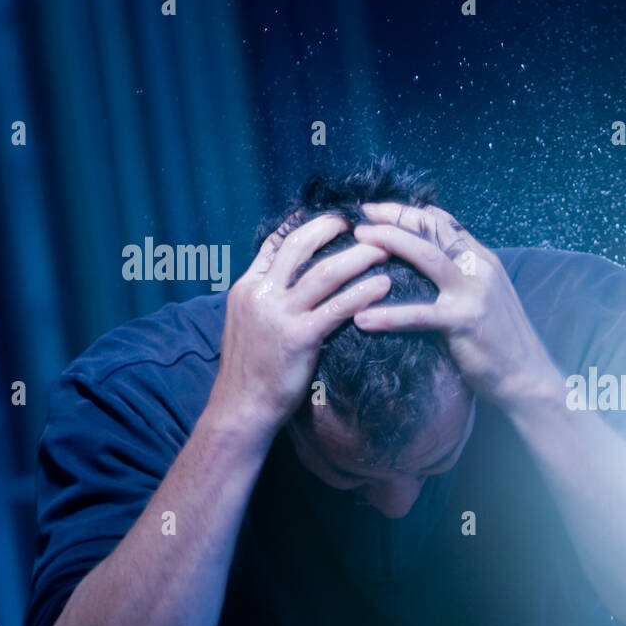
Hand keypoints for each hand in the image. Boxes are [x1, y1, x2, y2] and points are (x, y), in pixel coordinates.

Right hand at [209, 214, 389, 437]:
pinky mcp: (298, 337)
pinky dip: (363, 293)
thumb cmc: (250, 370)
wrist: (240, 407)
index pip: (275, 244)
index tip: (331, 217)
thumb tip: (289, 281)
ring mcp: (278, 315)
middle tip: (362, 224)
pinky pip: (337, 308)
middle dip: (332, 229)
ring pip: (323, 273)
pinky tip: (384, 287)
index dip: (304, 226)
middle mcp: (260, 294)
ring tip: (384, 250)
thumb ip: (265, 298)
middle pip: (299, 247)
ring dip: (358, 257)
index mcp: (246, 287)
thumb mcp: (247, 323)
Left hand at [352, 204, 559, 409]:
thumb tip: (432, 264)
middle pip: (434, 229)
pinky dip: (389, 314)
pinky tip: (363, 318)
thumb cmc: (504, 342)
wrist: (528, 377)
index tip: (379, 210)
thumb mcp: (488, 297)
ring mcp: (473, 293)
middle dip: (395, 217)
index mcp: (484, 261)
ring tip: (358, 242)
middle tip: (362, 217)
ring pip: (427, 255)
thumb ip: (465, 276)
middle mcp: (480, 269)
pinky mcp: (464, 322)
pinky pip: (419, 315)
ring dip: (390, 242)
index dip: (410, 212)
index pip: (446, 223)